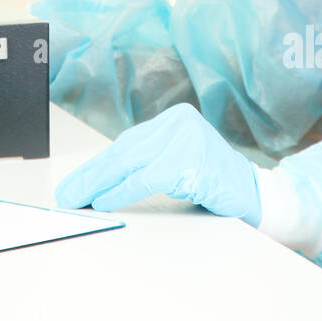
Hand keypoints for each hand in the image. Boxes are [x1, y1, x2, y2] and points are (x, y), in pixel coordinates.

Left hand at [55, 102, 261, 224]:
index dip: (97, 165)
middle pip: (124, 152)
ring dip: (98, 185)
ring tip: (76, 199)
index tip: (74, 181)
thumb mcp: (178, 161)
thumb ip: (147, 161)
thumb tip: (99, 178)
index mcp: (174, 118)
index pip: (126, 143)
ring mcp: (187, 140)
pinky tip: (102, 202)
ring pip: (130, 164)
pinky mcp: (191, 164)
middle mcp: (179, 123)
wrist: (256, 196)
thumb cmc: (214, 183)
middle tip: (65, 193)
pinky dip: (120, 192)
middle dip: (91, 175)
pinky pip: (146, 179)